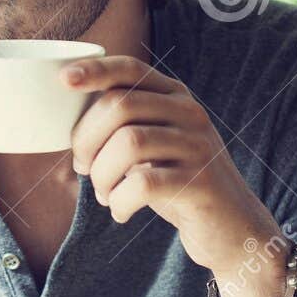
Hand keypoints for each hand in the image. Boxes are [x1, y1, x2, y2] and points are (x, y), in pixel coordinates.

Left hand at [63, 55, 281, 274]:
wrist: (232, 227)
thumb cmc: (180, 184)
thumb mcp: (156, 147)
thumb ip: (124, 130)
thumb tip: (72, 135)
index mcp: (175, 97)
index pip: (131, 69)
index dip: (95, 71)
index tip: (64, 80)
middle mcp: (190, 113)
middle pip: (120, 106)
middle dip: (86, 139)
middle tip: (83, 167)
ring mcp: (198, 146)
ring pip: (128, 143)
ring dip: (101, 174)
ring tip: (104, 194)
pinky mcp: (200, 182)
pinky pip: (142, 184)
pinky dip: (120, 202)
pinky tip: (121, 213)